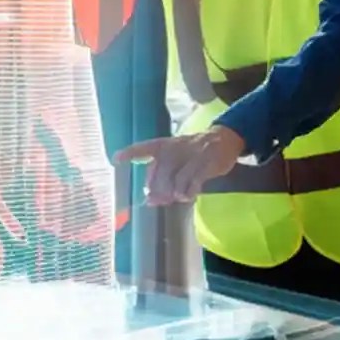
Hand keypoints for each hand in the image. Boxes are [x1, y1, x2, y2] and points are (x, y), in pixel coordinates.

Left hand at [113, 126, 244, 205]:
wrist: (223, 139)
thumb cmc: (194, 150)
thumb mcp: (175, 154)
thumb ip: (162, 175)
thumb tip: (150, 199)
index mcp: (166, 144)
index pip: (145, 147)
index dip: (130, 152)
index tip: (115, 159)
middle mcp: (177, 147)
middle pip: (161, 171)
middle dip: (157, 189)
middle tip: (157, 200)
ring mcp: (193, 154)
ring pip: (178, 178)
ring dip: (174, 193)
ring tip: (176, 197)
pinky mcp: (208, 162)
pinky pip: (195, 180)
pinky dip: (189, 191)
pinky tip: (188, 196)